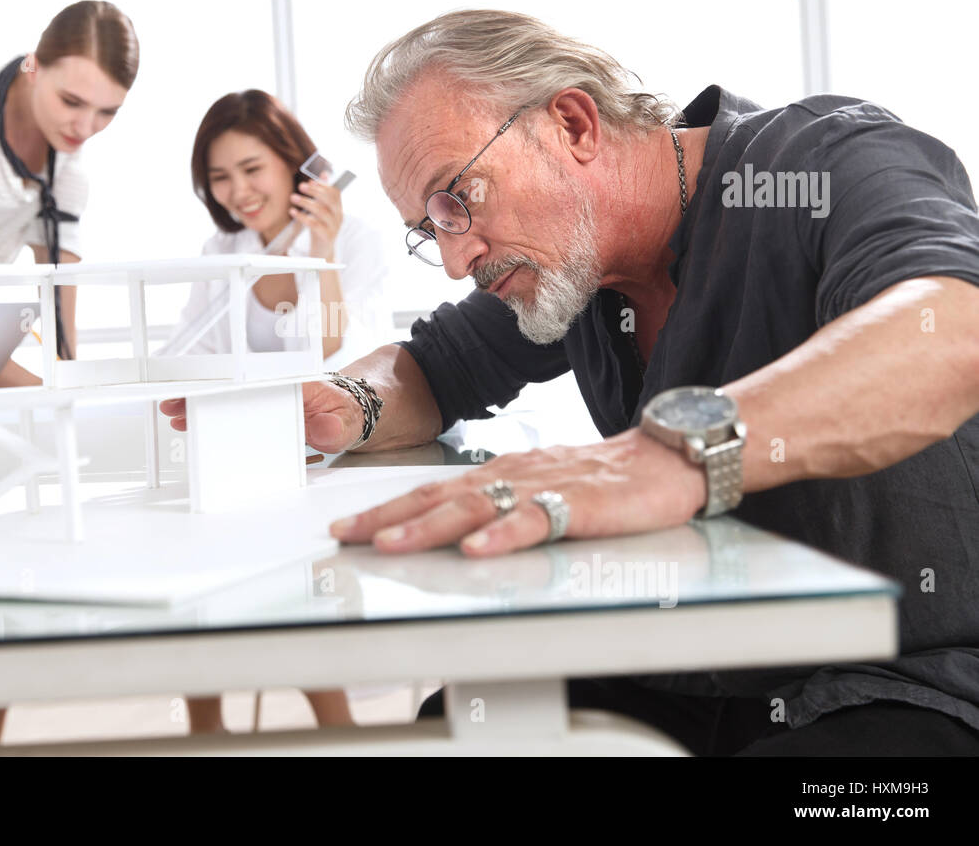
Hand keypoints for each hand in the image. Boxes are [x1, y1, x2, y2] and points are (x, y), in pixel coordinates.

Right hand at [159, 380, 363, 451]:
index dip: (220, 391)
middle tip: (173, 408)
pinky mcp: (272, 418)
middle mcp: (278, 391)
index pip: (249, 385)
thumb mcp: (352, 418)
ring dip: (204, 410)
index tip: (197, 396)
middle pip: (232, 391)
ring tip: (176, 417)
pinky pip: (241, 416)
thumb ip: (338, 425)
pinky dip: (219, 420)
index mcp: (293, 386)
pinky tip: (198, 426)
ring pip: (231, 403)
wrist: (365, 411)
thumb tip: (323, 430)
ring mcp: (273, 404)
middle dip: (200, 399)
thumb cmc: (355, 409)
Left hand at [290, 171, 342, 260]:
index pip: (335, 193)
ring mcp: (334, 227)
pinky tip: (293, 212)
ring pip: (322, 211)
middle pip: (330, 200)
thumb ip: (322, 194)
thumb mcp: (322, 210)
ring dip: (306, 202)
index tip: (310, 181)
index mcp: (338, 209)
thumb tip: (324, 174)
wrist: (323, 253)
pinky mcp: (326, 237)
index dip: (323, 185)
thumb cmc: (320, 229)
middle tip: (300, 186)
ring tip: (293, 197)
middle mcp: (338, 217)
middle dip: (315, 191)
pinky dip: (303, 217)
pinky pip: (315, 224)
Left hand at [328, 428, 708, 556]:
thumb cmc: (601, 480)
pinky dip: (504, 535)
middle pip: (438, 496)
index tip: (345, 526)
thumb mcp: (537, 492)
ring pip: (477, 506)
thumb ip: (496, 508)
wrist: (666, 459)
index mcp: (498, 473)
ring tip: (392, 544)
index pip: (430, 490)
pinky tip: (478, 550)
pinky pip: (537, 521)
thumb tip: (448, 534)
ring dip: (430, 526)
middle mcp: (511, 474)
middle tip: (345, 534)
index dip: (385, 509)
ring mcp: (543, 487)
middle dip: (388, 518)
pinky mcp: (580, 504)